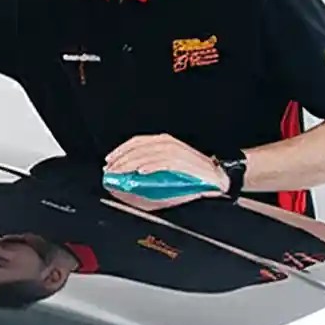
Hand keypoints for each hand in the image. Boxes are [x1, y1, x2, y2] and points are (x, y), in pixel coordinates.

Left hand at [104, 133, 229, 201]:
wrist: (215, 178)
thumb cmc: (190, 177)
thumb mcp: (165, 173)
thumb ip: (144, 176)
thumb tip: (123, 183)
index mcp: (163, 142)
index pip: (136, 142)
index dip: (120, 151)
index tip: (109, 161)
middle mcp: (167, 143)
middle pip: (138, 148)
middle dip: (121, 160)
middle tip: (111, 171)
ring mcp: (174, 151)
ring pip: (146, 154)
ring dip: (131, 164)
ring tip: (121, 173)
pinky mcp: (181, 160)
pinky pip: (161, 162)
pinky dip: (149, 166)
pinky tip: (140, 172)